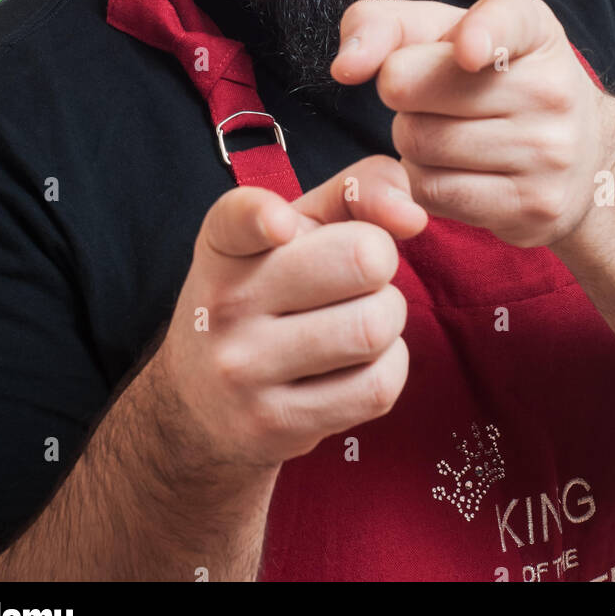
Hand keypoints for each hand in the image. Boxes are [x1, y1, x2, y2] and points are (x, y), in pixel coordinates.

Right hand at [153, 155, 427, 470]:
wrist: (200, 404)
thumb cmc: (270, 291)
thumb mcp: (295, 228)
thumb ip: (357, 191)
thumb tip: (413, 216)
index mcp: (224, 243)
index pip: (240, 218)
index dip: (266, 217)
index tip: (283, 226)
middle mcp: (225, 303)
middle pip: (361, 260)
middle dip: (381, 263)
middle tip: (360, 276)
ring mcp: (245, 370)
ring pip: (374, 328)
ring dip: (388, 318)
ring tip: (357, 319)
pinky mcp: (275, 424)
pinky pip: (378, 387)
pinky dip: (388, 367)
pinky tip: (356, 363)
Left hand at [329, 0, 612, 248]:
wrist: (583, 158)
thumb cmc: (490, 80)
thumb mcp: (447, 33)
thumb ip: (384, 25)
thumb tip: (345, 67)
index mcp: (533, 26)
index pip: (506, 21)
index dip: (481, 35)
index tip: (467, 53)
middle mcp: (552, 86)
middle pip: (412, 85)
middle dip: (403, 93)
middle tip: (434, 98)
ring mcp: (550, 151)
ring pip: (417, 143)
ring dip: (411, 140)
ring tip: (449, 133)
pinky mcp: (534, 206)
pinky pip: (432, 193)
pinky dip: (425, 181)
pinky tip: (457, 170)